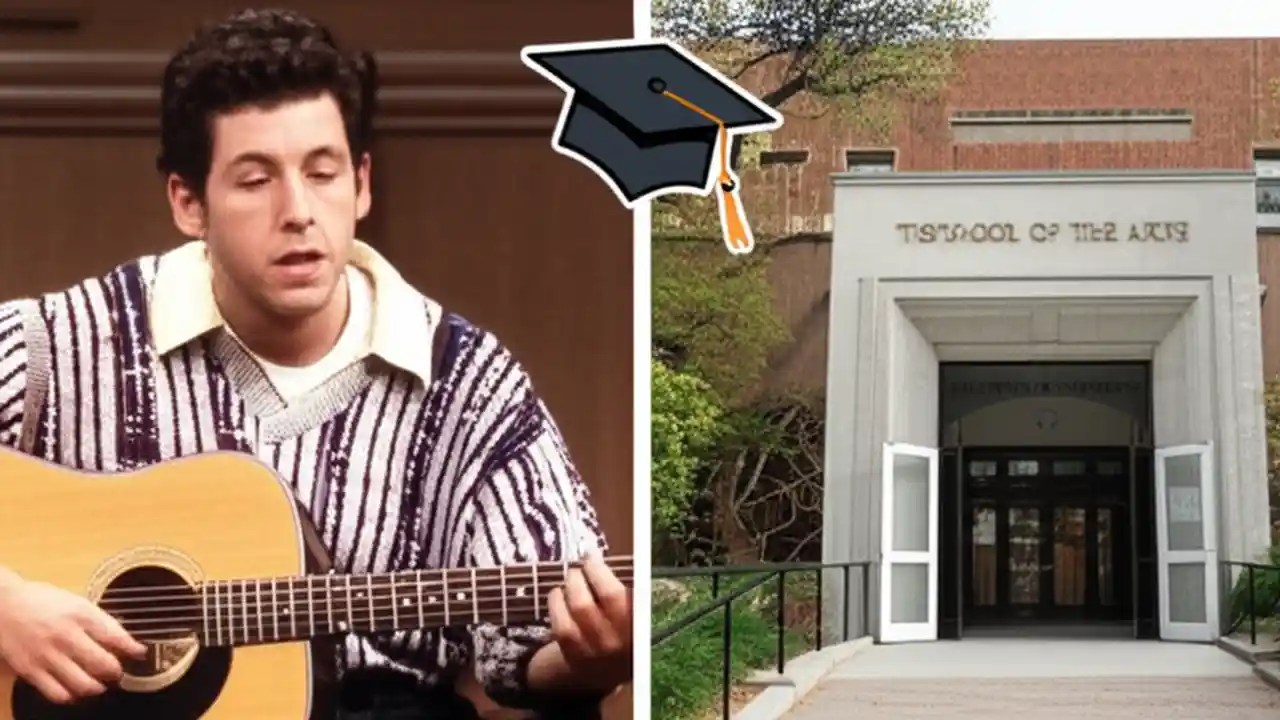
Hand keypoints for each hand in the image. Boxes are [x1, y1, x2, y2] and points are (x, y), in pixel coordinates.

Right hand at [0, 574, 146, 704]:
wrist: (4, 604)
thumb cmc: (41, 600)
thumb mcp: (75, 602)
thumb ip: (97, 620)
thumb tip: (121, 639)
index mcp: (80, 615)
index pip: (116, 636)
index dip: (132, 649)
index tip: (140, 653)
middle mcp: (66, 636)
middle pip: (103, 664)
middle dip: (116, 672)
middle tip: (117, 672)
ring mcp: (48, 655)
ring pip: (83, 683)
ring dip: (96, 687)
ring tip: (99, 684)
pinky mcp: (30, 670)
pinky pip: (57, 692)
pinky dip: (71, 696)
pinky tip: (75, 691)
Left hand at [547, 554, 631, 689]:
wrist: (612, 670)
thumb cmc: (626, 628)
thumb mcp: (636, 611)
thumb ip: (627, 587)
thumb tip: (598, 554)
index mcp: (639, 623)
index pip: (618, 593)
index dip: (599, 571)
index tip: (591, 555)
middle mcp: (620, 640)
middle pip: (595, 599)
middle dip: (581, 576)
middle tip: (578, 567)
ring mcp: (597, 650)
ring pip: (578, 609)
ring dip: (570, 587)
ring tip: (571, 579)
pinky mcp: (575, 657)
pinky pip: (560, 625)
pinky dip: (555, 603)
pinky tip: (558, 595)